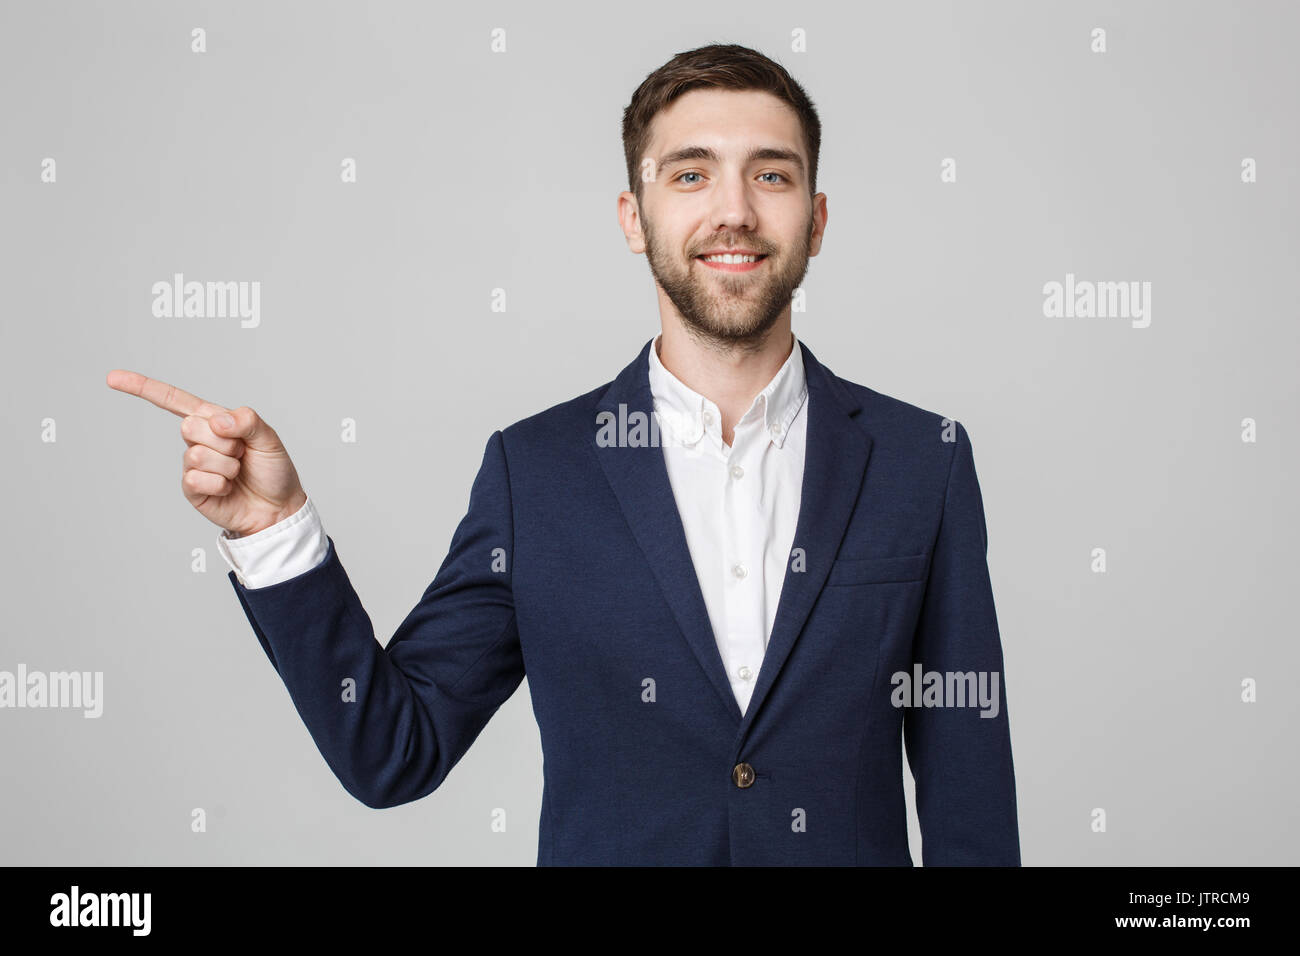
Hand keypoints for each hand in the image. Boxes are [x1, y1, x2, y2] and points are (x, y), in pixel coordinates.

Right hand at [106, 369, 308, 536]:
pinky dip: (219, 484)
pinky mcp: (191, 488)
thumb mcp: (269, 438)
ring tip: (238, 472)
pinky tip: (228, 488)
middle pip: (189, 426)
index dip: (143, 388)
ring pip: (196, 455)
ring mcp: (193, 464)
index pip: (174, 400)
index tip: (112, 377)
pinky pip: (194, 479)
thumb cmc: (273, 471)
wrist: (278, 509)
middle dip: (224, 441)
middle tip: (241, 454)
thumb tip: (217, 420)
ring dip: (226, 465)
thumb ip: (248, 420)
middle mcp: (199, 440)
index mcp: (214, 420)